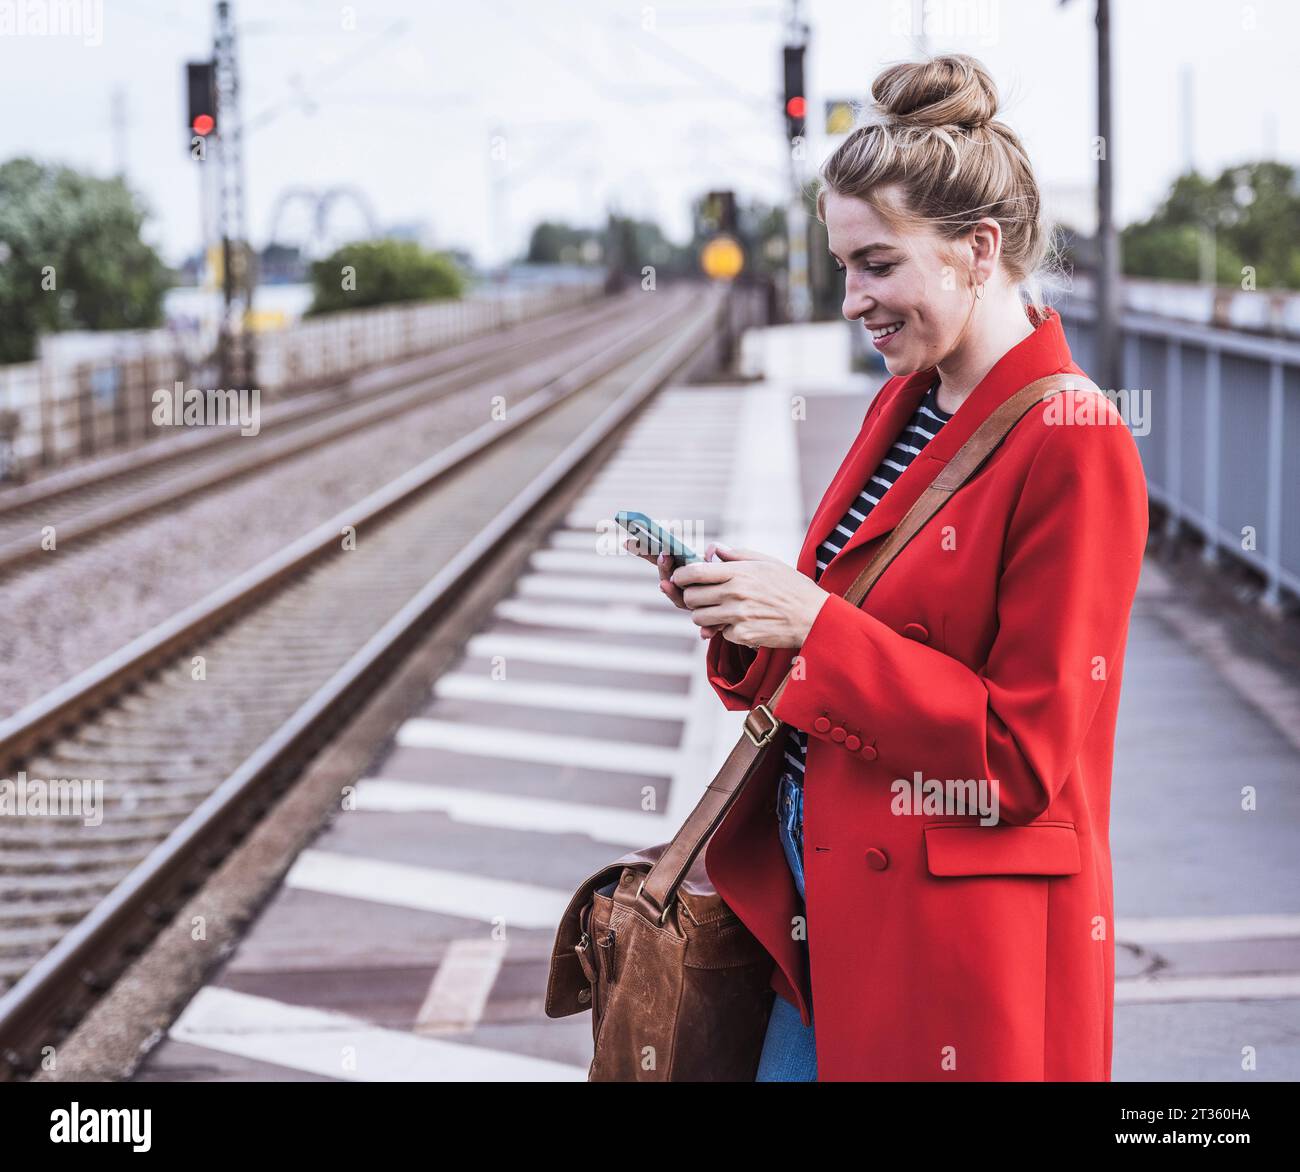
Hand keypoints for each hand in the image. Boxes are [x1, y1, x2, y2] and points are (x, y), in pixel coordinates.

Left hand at [668, 543, 830, 647]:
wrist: (814, 616)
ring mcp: (737, 616)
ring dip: (704, 616)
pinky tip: (741, 623)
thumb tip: (713, 549)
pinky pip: (720, 633)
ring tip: (718, 611)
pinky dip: (725, 630)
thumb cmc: (792, 586)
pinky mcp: (742, 635)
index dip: (680, 576)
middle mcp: (735, 594)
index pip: (694, 572)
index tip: (679, 578)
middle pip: (690, 597)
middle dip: (690, 597)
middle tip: (700, 597)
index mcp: (738, 573)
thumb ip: (737, 555)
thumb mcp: (767, 562)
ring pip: (699, 618)